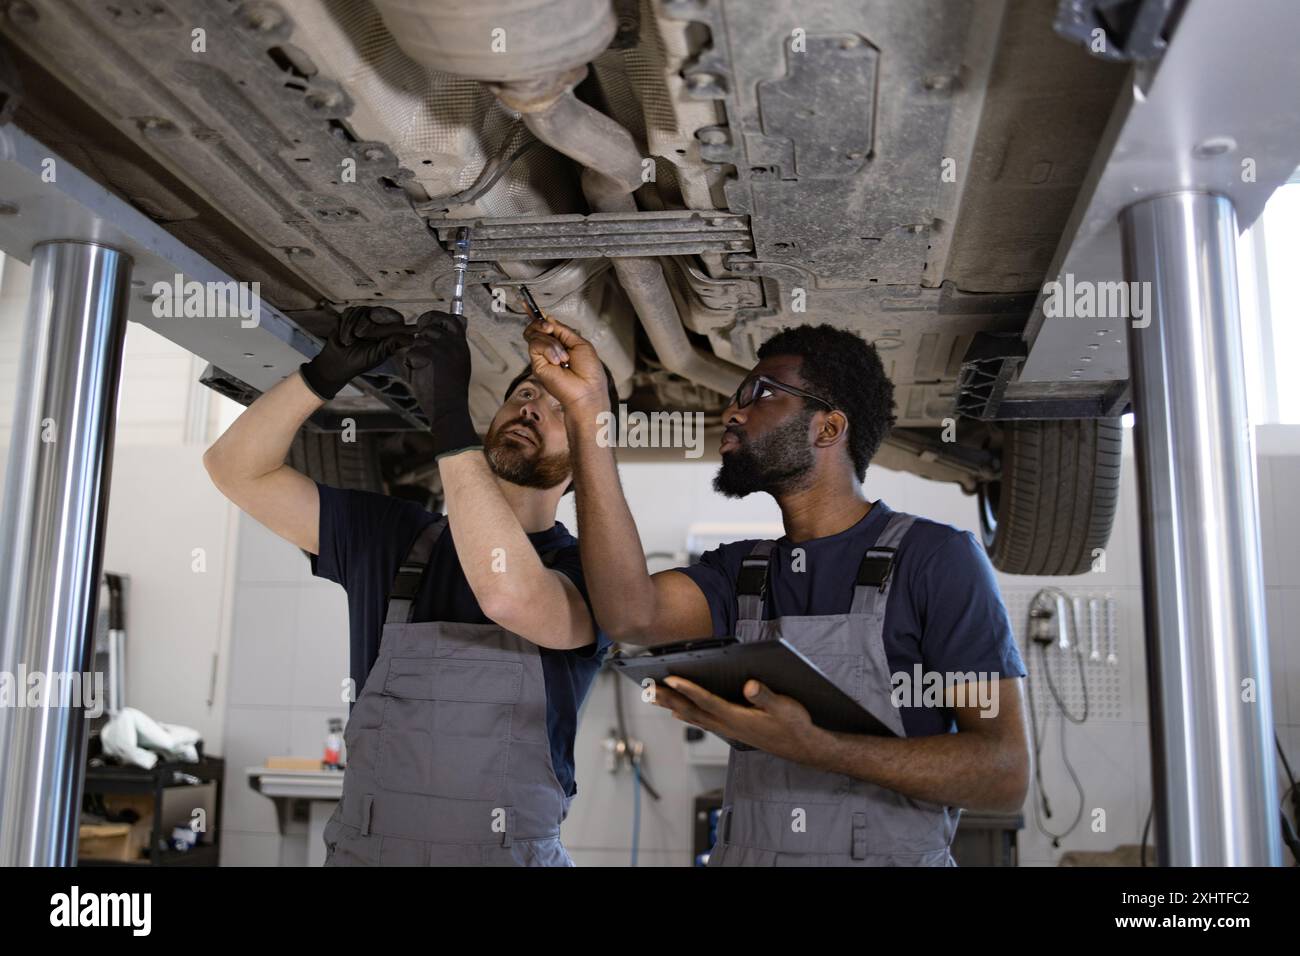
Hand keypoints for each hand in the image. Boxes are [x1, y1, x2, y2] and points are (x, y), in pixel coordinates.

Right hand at [299, 306, 432, 399]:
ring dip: (353, 327)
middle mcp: (378, 323)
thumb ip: (392, 345)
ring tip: (349, 341)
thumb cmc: (359, 362)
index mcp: (388, 333)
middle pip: (378, 312)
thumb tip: (412, 338)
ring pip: (362, 311)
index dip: (394, 319)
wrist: (337, 362)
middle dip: (366, 325)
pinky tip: (343, 336)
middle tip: (359, 336)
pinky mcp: (350, 316)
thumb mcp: (377, 355)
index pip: (396, 320)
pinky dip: (345, 324)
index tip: (391, 321)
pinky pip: (350, 312)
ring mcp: (364, 318)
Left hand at [399, 310, 480, 458]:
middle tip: (422, 357)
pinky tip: (421, 375)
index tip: (423, 322)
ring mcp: (442, 348)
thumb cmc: (450, 390)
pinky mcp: (430, 356)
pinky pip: (411, 352)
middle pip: (429, 328)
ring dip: (416, 354)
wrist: (449, 408)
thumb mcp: (459, 364)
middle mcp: (454, 343)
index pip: (450, 319)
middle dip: (421, 340)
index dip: (434, 317)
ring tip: (426, 371)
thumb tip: (454, 322)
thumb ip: (453, 345)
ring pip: (418, 341)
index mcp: (462, 345)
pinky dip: (411, 364)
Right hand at [523, 316, 610, 413]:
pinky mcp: (537, 364)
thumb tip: (549, 319)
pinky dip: (549, 349)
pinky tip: (558, 361)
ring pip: (535, 335)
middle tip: (550, 328)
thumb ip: (563, 331)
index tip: (527, 305)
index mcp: (560, 344)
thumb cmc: (589, 372)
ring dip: (552, 343)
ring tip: (564, 356)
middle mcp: (548, 350)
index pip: (544, 327)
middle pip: (534, 329)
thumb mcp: (579, 343)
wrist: (587, 390)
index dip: (536, 317)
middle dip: (540, 323)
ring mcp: (541, 358)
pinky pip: (535, 345)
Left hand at [650, 677, 834, 765]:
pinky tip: (677, 713)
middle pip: (692, 711)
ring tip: (654, 696)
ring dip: (672, 706)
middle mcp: (728, 725)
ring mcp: (728, 729)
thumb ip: (766, 696)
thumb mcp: (786, 707)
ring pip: (693, 717)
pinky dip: (686, 715)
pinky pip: (702, 722)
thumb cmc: (795, 726)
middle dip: (669, 698)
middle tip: (648, 688)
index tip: (671, 679)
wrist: (803, 748)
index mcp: (737, 718)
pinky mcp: (731, 730)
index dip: (688, 690)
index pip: (707, 701)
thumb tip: (749, 685)